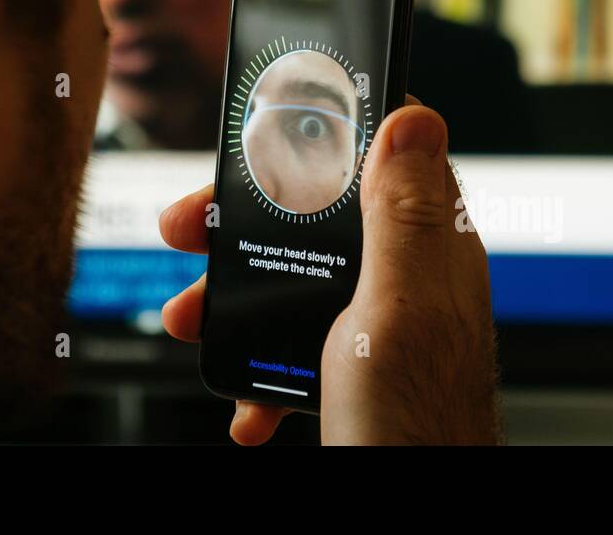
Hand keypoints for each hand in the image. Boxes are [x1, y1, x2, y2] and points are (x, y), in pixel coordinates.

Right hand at [158, 98, 499, 444]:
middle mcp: (405, 274)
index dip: (321, 133)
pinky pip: (292, 342)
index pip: (379, 153)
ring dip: (232, 295)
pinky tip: (242, 394)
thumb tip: (412, 117)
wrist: (410, 515)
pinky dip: (254, 362)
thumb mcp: (396, 306)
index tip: (266, 126)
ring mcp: (379, 320)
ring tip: (188, 317)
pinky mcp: (353, 365)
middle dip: (243, 221)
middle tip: (187, 229)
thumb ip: (403, 214)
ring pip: (295, 277)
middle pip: (316, 215)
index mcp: (425, 245)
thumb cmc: (414, 425)